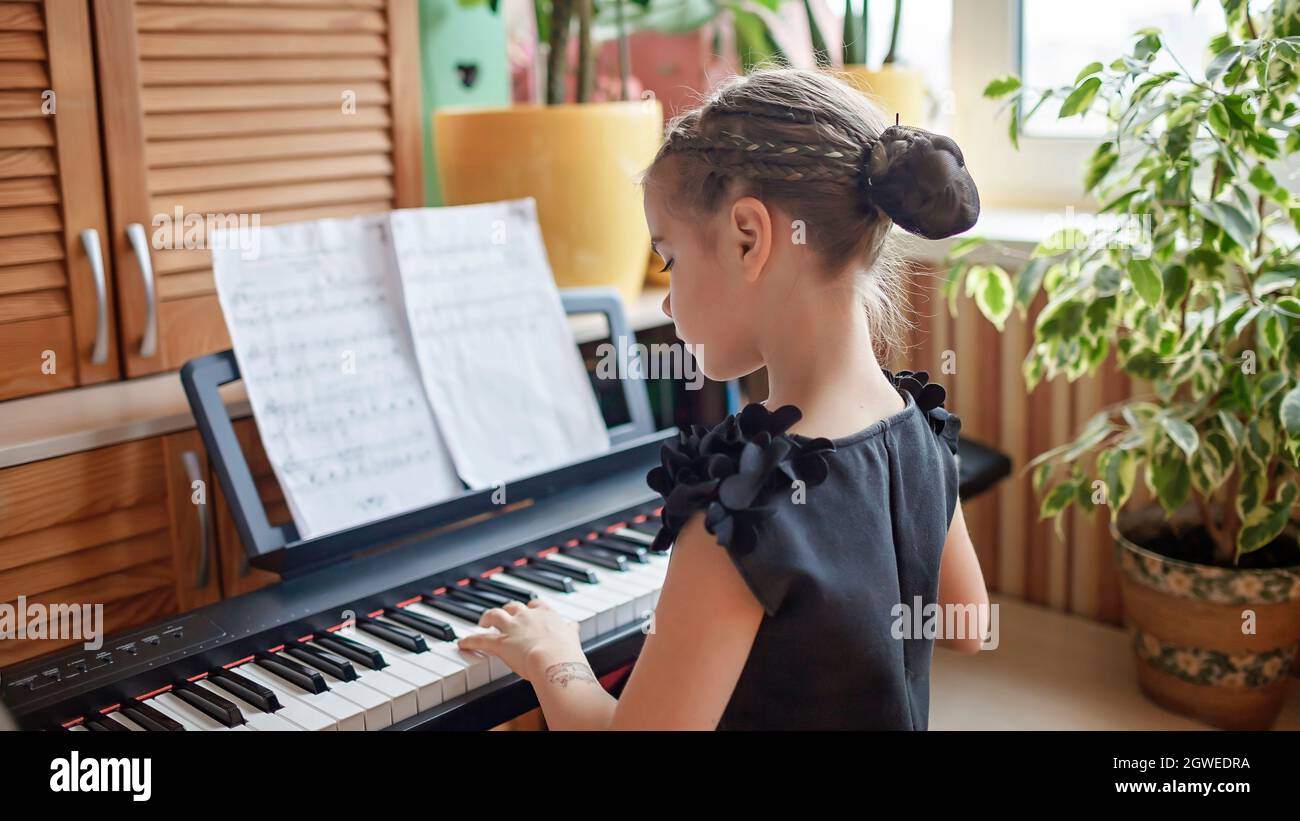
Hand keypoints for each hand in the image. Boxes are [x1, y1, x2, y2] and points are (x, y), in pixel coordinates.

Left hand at [457, 599, 585, 681]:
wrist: (554, 659)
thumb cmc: (565, 652)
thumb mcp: (572, 636)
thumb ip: (570, 630)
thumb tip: (574, 626)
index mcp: (546, 614)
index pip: (537, 604)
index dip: (531, 607)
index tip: (530, 609)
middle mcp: (527, 616)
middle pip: (514, 606)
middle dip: (508, 609)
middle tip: (504, 614)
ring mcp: (512, 628)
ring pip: (494, 615)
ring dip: (487, 617)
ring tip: (483, 621)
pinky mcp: (499, 643)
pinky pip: (480, 640)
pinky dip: (470, 641)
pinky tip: (462, 643)